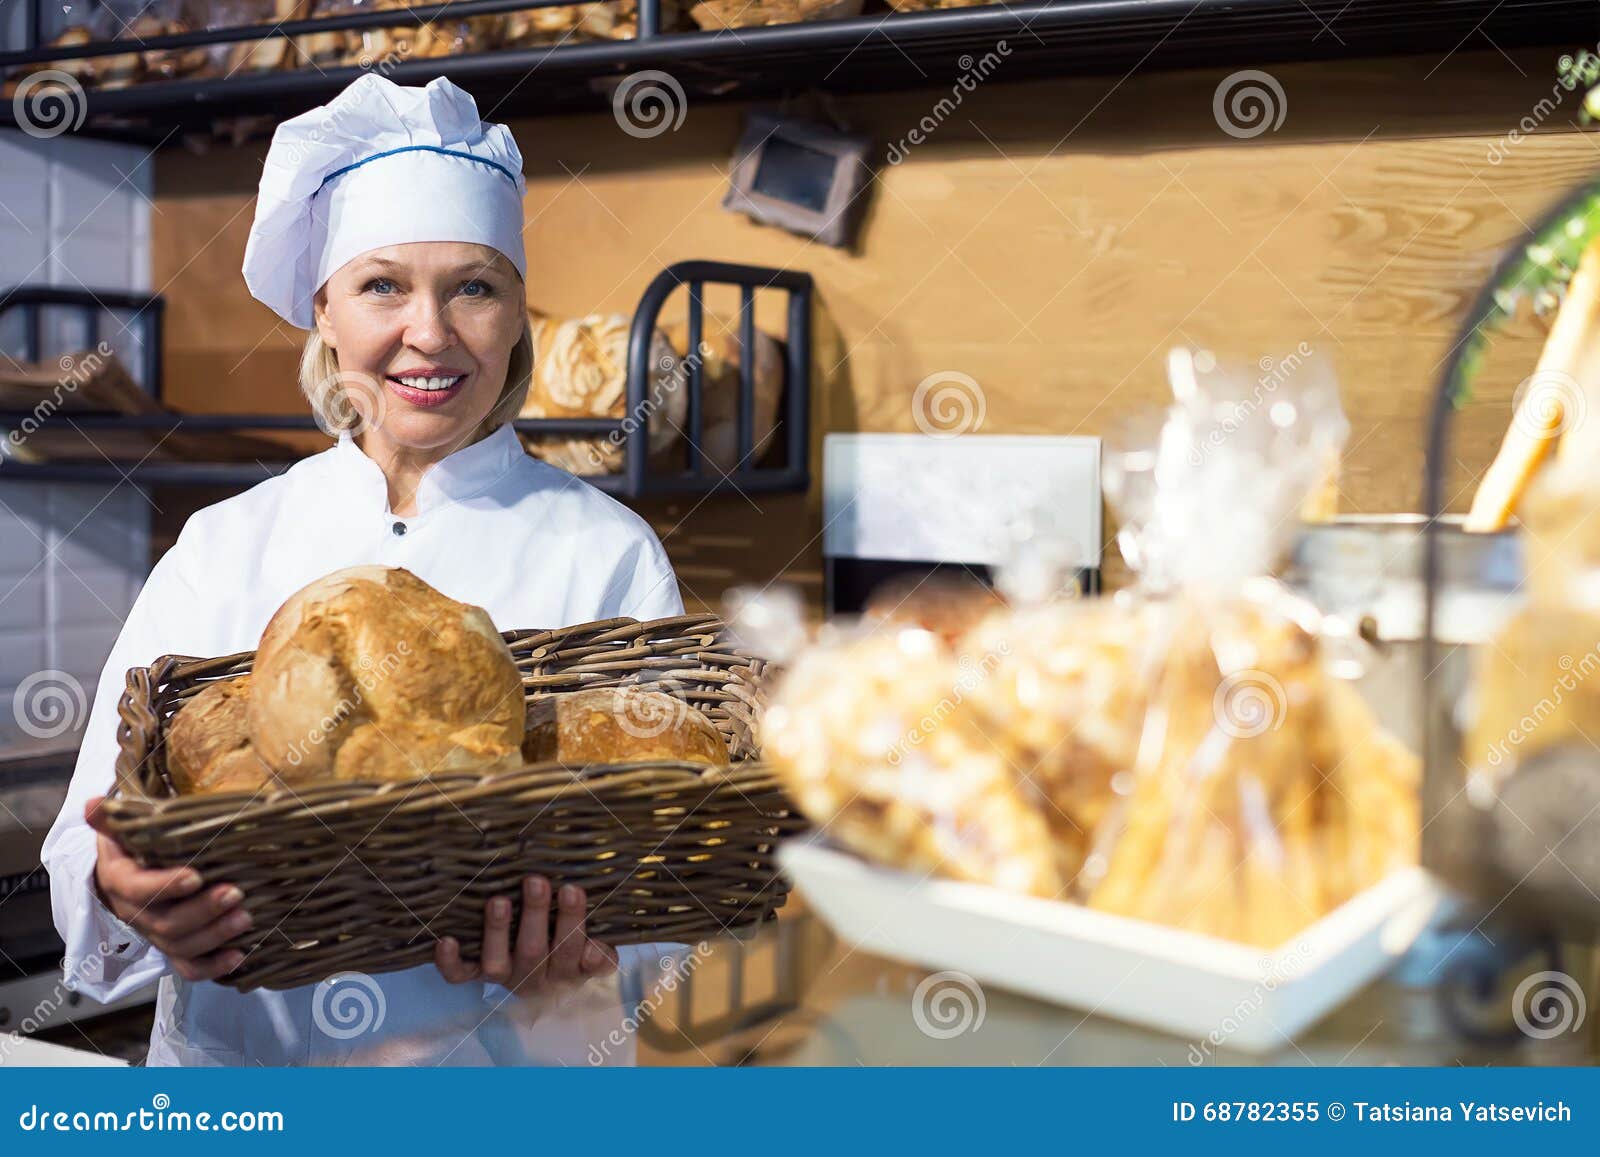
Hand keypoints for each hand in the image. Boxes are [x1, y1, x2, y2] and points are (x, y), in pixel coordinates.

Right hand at [84, 797, 249, 982]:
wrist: (131, 872)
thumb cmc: (135, 845)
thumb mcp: (124, 829)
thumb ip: (114, 818)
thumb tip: (93, 803)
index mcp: (120, 882)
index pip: (138, 889)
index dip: (166, 886)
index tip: (197, 876)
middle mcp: (136, 914)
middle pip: (165, 923)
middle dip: (202, 911)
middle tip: (236, 894)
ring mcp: (155, 934)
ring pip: (180, 946)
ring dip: (214, 935)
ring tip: (245, 918)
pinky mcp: (174, 947)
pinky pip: (189, 967)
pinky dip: (213, 967)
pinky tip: (239, 956)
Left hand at [434, 875, 617, 996]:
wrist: (545, 989)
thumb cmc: (571, 952)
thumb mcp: (595, 956)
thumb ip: (601, 955)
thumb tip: (593, 951)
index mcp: (567, 972)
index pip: (573, 949)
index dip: (572, 921)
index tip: (572, 889)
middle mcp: (534, 978)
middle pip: (535, 951)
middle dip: (535, 915)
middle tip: (536, 881)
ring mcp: (503, 977)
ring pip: (497, 962)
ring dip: (497, 931)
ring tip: (498, 901)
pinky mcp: (476, 977)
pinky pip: (460, 976)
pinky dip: (451, 962)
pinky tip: (446, 941)